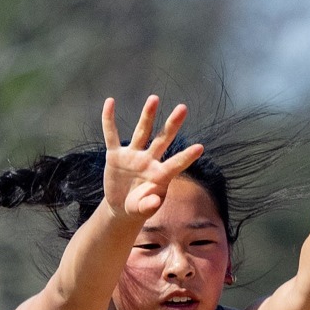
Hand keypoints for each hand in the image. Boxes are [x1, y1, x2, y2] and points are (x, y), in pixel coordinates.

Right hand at [100, 96, 204, 220]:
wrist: (121, 207)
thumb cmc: (139, 207)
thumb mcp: (143, 210)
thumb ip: (149, 205)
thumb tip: (155, 200)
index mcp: (160, 175)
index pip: (176, 164)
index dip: (186, 156)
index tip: (200, 147)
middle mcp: (149, 161)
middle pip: (162, 140)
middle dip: (172, 125)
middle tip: (183, 108)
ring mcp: (133, 156)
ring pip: (142, 132)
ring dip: (147, 116)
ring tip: (154, 99)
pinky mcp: (116, 155)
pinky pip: (111, 135)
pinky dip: (109, 120)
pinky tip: (110, 102)